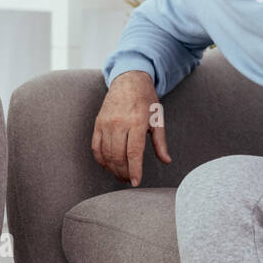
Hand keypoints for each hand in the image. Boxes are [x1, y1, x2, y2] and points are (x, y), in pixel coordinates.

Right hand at [92, 70, 170, 186]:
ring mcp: (106, 123)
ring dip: (113, 168)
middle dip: (124, 172)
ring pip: (106, 153)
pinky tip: (107, 166)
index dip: (135, 170)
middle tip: (129, 180)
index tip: (136, 182)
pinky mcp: (98, 123)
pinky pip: (95, 146)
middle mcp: (119, 123)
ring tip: (121, 175)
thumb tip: (167, 161)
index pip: (134, 152)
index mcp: (137, 122)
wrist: (129, 80)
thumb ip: (160, 142)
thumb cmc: (146, 100)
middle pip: (118, 156)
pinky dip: (100, 159)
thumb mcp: (158, 119)